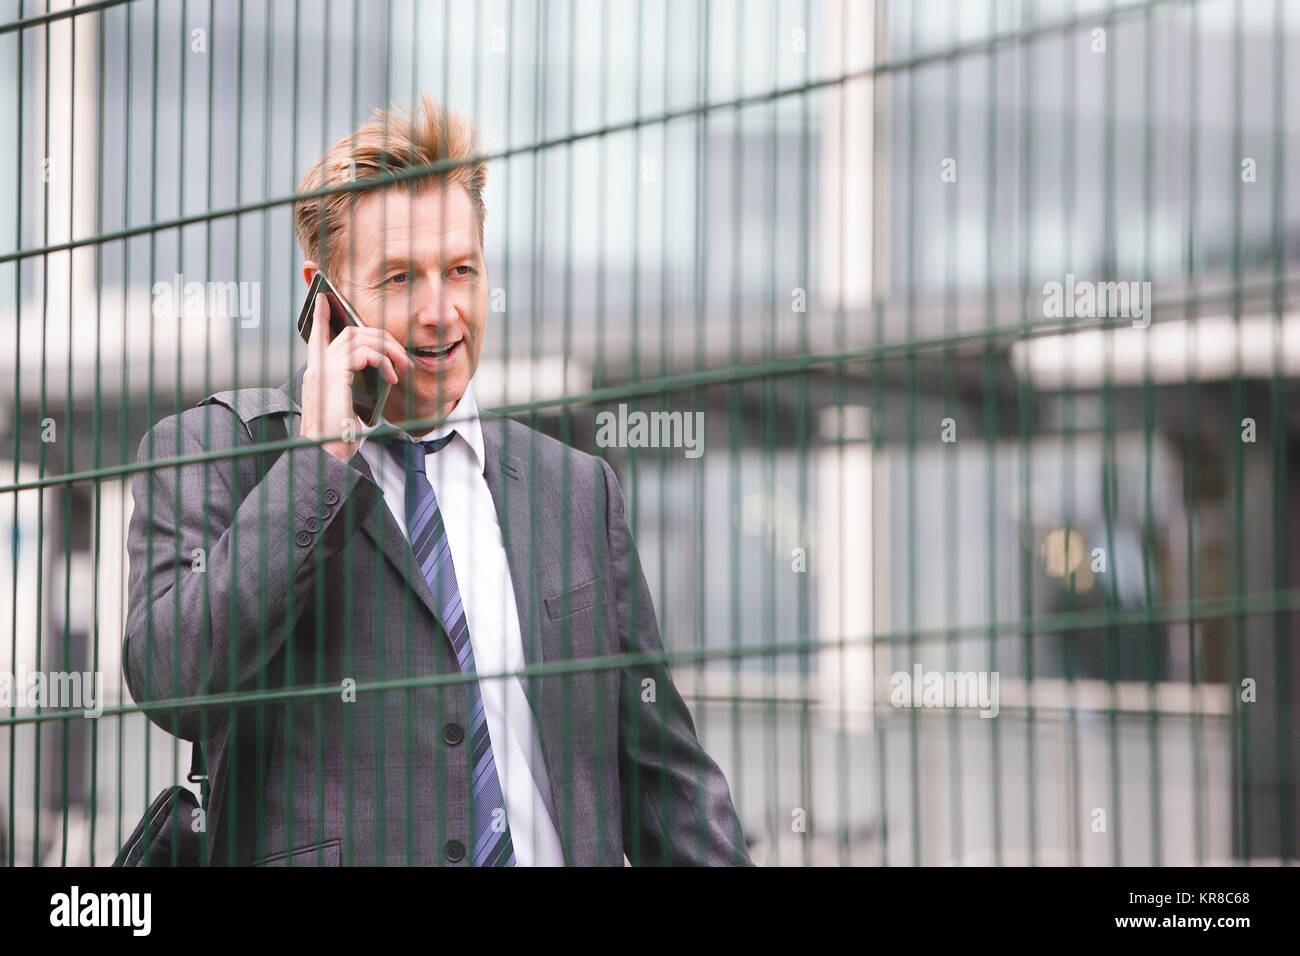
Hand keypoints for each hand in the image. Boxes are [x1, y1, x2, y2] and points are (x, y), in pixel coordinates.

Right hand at [299, 293, 411, 461]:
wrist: (326, 455)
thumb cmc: (338, 438)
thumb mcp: (347, 407)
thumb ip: (353, 387)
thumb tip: (378, 375)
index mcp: (317, 374)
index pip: (316, 338)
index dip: (320, 318)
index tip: (323, 299)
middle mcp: (316, 368)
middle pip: (351, 332)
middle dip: (382, 338)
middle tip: (403, 357)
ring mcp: (321, 370)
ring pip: (359, 338)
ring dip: (388, 349)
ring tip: (403, 367)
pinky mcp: (332, 376)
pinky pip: (363, 353)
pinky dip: (383, 361)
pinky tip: (392, 378)